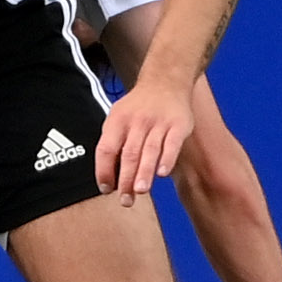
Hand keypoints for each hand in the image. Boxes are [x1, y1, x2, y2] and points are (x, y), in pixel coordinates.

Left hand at [95, 73, 193, 204]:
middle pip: (129, 153)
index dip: (104, 170)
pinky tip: (162, 173)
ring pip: (150, 150)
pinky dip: (167, 158)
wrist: (165, 82)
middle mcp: (137, 122)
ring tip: (141, 191)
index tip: (106, 189)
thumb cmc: (138, 107)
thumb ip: (113, 143)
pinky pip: (172, 144)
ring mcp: (158, 123)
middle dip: (126, 179)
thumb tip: (108, 176)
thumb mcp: (118, 117)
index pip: (106, 148)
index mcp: (117, 121)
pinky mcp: (178, 125)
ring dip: (144, 172)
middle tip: (125, 200)